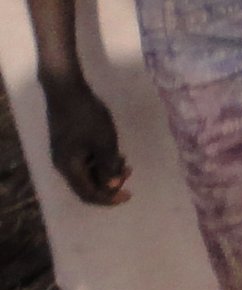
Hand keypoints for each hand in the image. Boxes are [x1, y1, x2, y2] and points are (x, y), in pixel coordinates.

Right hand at [43, 75, 127, 207]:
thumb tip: (112, 186)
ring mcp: (64, 155)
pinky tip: (114, 152)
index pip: (88, 194)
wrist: (66, 90)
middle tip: (129, 172)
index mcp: (69, 168)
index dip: (108, 198)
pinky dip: (99, 161)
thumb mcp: (104, 141)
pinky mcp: (67, 144)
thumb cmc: (87, 116)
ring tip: (125, 162)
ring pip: (86, 173)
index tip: (128, 196)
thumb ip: (108, 165)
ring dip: (106, 171)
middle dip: (109, 183)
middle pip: (86, 185)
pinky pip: (84, 161)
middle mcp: (63, 166)